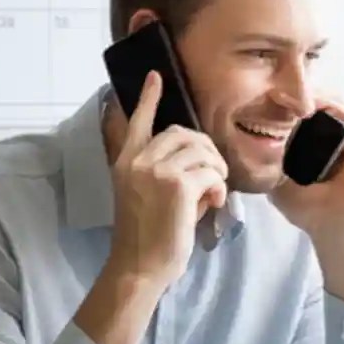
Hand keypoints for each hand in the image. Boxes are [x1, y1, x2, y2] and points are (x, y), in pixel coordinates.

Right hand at [107, 71, 228, 287]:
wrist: (139, 266)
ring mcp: (156, 171)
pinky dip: (218, 187)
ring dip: (215, 169)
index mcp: (126, 162)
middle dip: (205, 150)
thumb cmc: (146, 238)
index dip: (148, 98)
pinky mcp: (177, 185)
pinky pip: (210, 172)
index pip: (137, 122)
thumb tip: (200, 163)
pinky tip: (212, 203)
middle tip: (213, 175)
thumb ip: (165, 174)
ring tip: (213, 191)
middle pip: (183, 133)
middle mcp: (138, 161)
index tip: (156, 76)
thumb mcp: (146, 197)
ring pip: (201, 150)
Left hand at [271, 99, 343, 305]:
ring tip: (283, 93)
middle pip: (318, 109)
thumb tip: (247, 145)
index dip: (285, 109)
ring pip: (330, 106)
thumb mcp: (281, 183)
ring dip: (307, 96)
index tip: (262, 101)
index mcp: (323, 151)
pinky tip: (303, 103)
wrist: (336, 228)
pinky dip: (325, 103)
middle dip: (295, 97)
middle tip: (270, 90)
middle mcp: (340, 142)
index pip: (304, 121)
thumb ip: (271, 163)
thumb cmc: (311, 212)